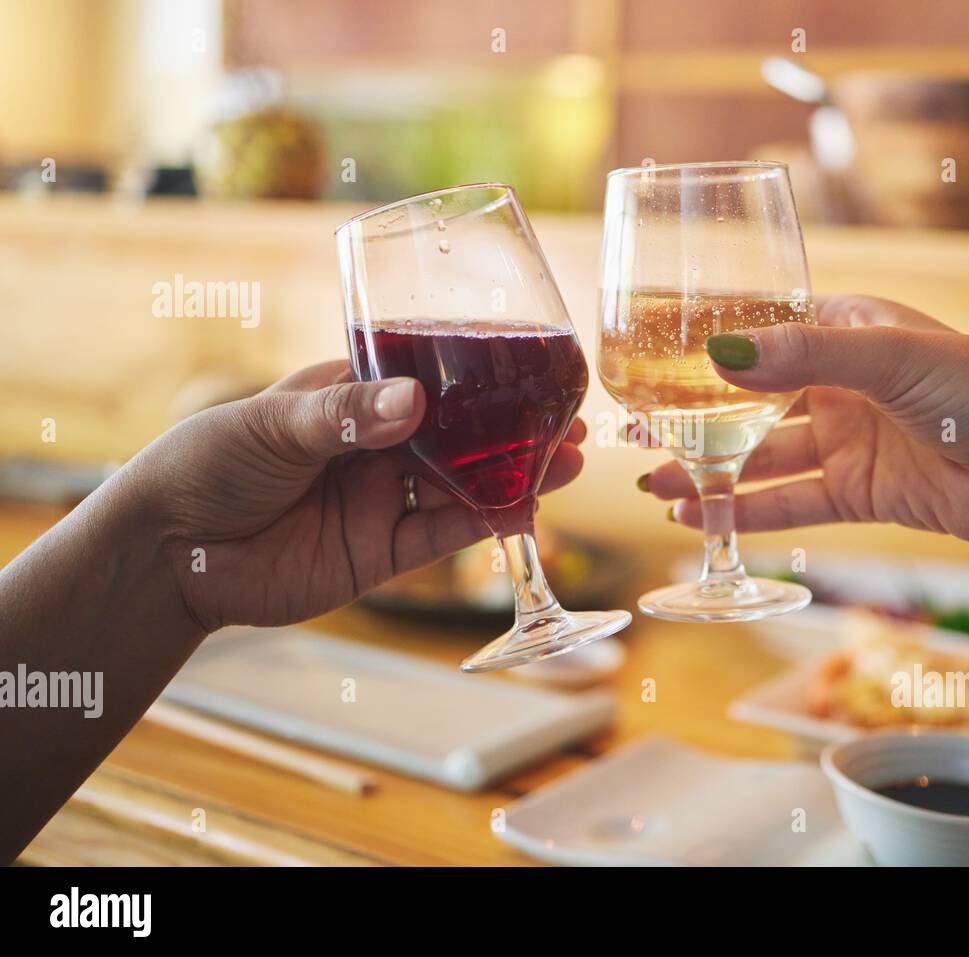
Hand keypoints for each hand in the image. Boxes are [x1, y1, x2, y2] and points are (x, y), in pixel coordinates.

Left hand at [129, 361, 583, 631]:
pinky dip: (486, 524)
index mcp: (352, 397)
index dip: (484, 378)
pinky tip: (525, 510)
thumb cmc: (207, 464)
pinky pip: (444, 536)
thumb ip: (344, 416)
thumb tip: (414, 402)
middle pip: (463, 436)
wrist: (169, 554)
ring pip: (466, 485)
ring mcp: (383, 500)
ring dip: (517, 475)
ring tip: (570, 462)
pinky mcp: (382, 553)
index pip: (432, 381)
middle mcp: (377, 447)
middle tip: (573, 424)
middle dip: (517, 429)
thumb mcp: (272, 425)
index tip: (535, 368)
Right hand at [642, 295, 968, 555]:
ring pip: (761, 455)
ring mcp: (849, 440)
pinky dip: (746, 510)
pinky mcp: (859, 493)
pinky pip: (790, 501)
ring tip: (654, 481)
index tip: (654, 361)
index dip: (711, 348)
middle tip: (635, 431)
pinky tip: (700, 515)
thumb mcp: (893, 358)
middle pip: (752, 400)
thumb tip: (720, 355)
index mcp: (852, 330)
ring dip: (709, 469)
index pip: (767, 332)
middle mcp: (843, 384)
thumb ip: (806, 357)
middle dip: (695, 417)